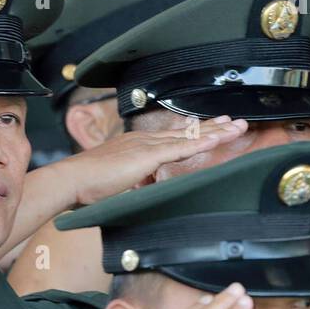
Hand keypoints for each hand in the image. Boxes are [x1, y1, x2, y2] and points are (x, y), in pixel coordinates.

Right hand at [65, 117, 248, 206]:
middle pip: (185, 132)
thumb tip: (142, 186)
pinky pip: (183, 148)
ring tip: (237, 127)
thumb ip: (134, 181)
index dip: (194, 132)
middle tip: (233, 122)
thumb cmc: (88, 185)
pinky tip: (219, 139)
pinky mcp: (149, 155)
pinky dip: (203, 142)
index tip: (211, 128)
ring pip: (189, 137)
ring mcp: (147, 145)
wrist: (72, 179)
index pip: (172, 136)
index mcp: (137, 144)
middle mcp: (144, 139)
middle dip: (212, 127)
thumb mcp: (118, 181)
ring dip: (216, 132)